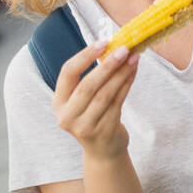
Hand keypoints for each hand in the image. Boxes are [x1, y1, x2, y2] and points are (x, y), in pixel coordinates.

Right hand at [53, 40, 139, 160]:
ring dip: (121, 73)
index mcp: (59, 102)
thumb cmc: (93, 116)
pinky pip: (117, 102)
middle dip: (107, 65)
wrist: (103, 150)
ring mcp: (84, 126)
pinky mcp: (103, 131)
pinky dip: (126, 84)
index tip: (103, 42)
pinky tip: (133, 71)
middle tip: (124, 48)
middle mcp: (67, 116)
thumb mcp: (83, 100)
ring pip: (105, 94)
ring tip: (134, 57)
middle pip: (88, 85)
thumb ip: (92, 76)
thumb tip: (114, 46)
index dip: (85, 56)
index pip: (67, 73)